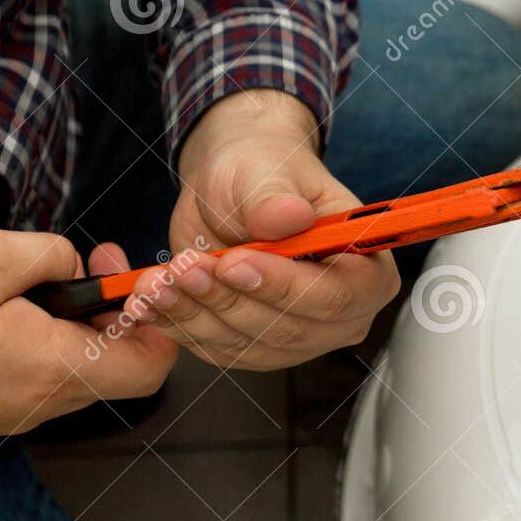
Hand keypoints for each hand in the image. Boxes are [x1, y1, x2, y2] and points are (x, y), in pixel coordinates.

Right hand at [0, 225, 176, 448]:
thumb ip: (48, 254)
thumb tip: (72, 264)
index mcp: (54, 369)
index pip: (153, 365)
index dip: (161, 315)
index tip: (132, 271)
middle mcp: (37, 405)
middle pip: (114, 365)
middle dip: (114, 307)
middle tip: (84, 257)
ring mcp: (1, 415)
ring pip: (69, 369)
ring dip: (69, 321)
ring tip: (30, 274)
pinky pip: (27, 376)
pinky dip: (32, 339)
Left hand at [127, 90, 399, 369]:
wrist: (230, 185)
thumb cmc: (264, 172)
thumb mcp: (266, 170)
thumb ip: (274, 197)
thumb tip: (288, 216)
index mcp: (366, 268)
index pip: (337, 296)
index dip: (285, 286)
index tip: (236, 262)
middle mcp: (340, 312)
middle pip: (289, 329)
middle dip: (230, 299)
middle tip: (188, 267)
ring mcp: (298, 335)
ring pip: (247, 344)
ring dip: (197, 313)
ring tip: (160, 279)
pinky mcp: (254, 345)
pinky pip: (216, 349)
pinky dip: (180, 324)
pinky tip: (153, 301)